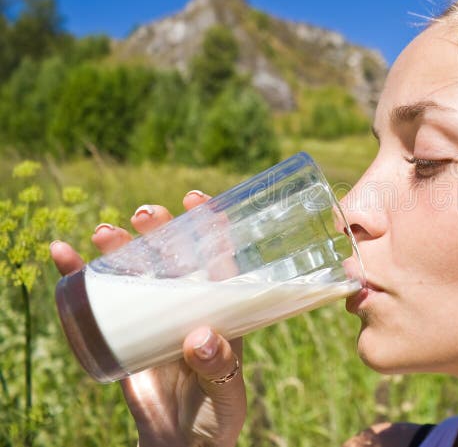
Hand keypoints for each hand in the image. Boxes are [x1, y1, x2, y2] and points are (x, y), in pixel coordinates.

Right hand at [51, 191, 246, 446]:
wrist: (178, 443)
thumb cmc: (216, 416)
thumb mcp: (227, 394)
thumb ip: (220, 367)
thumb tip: (200, 337)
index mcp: (221, 310)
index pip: (218, 259)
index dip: (210, 227)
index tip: (195, 200)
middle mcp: (187, 305)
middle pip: (173, 256)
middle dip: (159, 230)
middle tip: (146, 215)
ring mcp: (151, 316)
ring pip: (135, 271)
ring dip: (119, 247)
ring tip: (104, 232)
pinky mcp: (120, 332)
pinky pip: (97, 300)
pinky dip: (78, 276)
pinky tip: (63, 254)